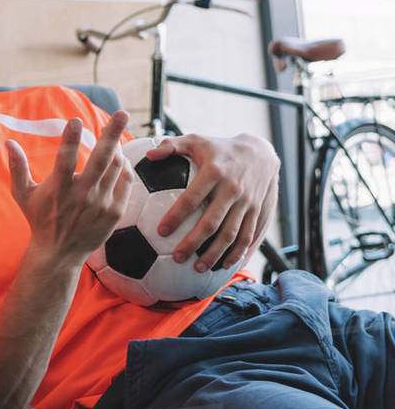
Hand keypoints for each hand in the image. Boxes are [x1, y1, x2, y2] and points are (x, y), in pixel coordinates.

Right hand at [7, 111, 133, 263]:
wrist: (59, 252)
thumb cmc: (39, 219)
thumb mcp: (23, 194)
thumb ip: (17, 167)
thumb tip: (9, 142)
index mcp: (59, 188)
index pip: (66, 159)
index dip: (71, 138)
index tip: (76, 120)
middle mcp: (82, 195)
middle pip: (101, 159)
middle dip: (112, 134)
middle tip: (122, 113)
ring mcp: (101, 203)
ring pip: (116, 168)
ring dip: (117, 148)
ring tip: (114, 137)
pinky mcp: (114, 212)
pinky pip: (125, 182)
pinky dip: (124, 168)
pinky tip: (120, 159)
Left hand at [150, 134, 279, 271]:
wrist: (260, 153)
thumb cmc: (219, 148)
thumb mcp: (195, 140)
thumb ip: (170, 146)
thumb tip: (148, 155)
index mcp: (214, 172)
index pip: (192, 198)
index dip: (176, 215)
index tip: (161, 231)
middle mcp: (232, 190)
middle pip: (212, 222)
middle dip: (194, 242)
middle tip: (177, 258)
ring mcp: (247, 203)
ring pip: (231, 234)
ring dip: (216, 254)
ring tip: (198, 268)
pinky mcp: (257, 212)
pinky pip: (248, 237)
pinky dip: (237, 254)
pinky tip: (225, 266)